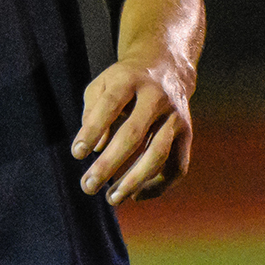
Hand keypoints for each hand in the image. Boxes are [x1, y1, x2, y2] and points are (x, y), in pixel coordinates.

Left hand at [72, 52, 194, 204]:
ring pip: (157, 154)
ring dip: (134, 181)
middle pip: (133, 134)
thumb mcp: (102, 85)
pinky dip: (158, 186)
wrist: (166, 66)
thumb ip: (93, 113)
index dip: (92, 130)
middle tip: (87, 186)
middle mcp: (156, 96)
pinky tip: (136, 195)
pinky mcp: (187, 133)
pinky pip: (177, 166)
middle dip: (109, 164)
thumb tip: (96, 149)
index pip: (110, 105)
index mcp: (130, 78)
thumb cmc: (124, 81)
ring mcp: (175, 116)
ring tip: (112, 199)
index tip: (77, 154)